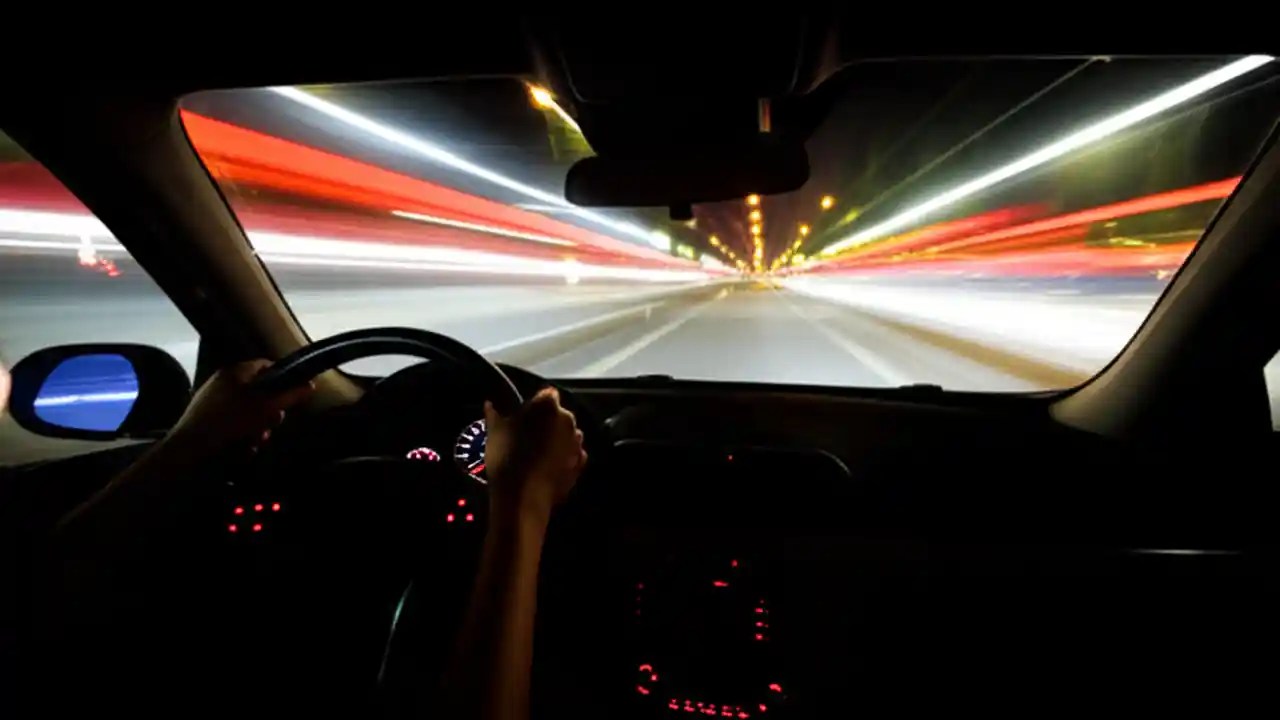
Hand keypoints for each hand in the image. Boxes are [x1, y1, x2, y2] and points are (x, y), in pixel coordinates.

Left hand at [169, 359, 312, 451]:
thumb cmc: (231, 422)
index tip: (293, 395)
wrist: (190, 451)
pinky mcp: (207, 423)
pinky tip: (242, 449)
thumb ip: (290, 395)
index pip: (266, 365)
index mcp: (235, 372)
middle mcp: (223, 384)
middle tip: (272, 424)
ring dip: (257, 429)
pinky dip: (241, 437)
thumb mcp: (266, 408)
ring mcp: (213, 403)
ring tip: (255, 441)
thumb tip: (311, 385)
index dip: (284, 377)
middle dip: (270, 412)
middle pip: (260, 393)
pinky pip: (234, 426)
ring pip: (248, 414)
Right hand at [483, 387, 585, 520]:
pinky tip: (545, 467)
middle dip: (545, 422)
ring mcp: (577, 444)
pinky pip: (570, 455)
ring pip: (565, 435)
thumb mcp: (494, 432)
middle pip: (558, 415)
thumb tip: (490, 404)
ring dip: (555, 439)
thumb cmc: (507, 457)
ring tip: (535, 453)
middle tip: (526, 435)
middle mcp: (568, 421)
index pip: (545, 395)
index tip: (522, 416)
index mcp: (548, 406)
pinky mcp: (580, 465)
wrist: (523, 498)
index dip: (534, 404)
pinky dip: (561, 457)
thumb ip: (495, 414)